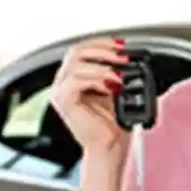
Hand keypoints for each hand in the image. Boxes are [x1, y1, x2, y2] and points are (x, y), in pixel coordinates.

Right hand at [51, 37, 130, 158]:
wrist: (110, 147)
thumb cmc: (113, 124)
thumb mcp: (118, 90)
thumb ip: (117, 72)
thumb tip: (129, 56)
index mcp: (74, 77)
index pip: (82, 49)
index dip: (102, 43)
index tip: (122, 45)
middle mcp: (64, 82)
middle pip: (76, 51)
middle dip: (103, 51)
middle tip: (123, 57)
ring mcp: (60, 92)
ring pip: (75, 64)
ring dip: (102, 66)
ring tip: (120, 76)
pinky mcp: (63, 102)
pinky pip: (75, 80)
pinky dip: (96, 79)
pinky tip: (111, 86)